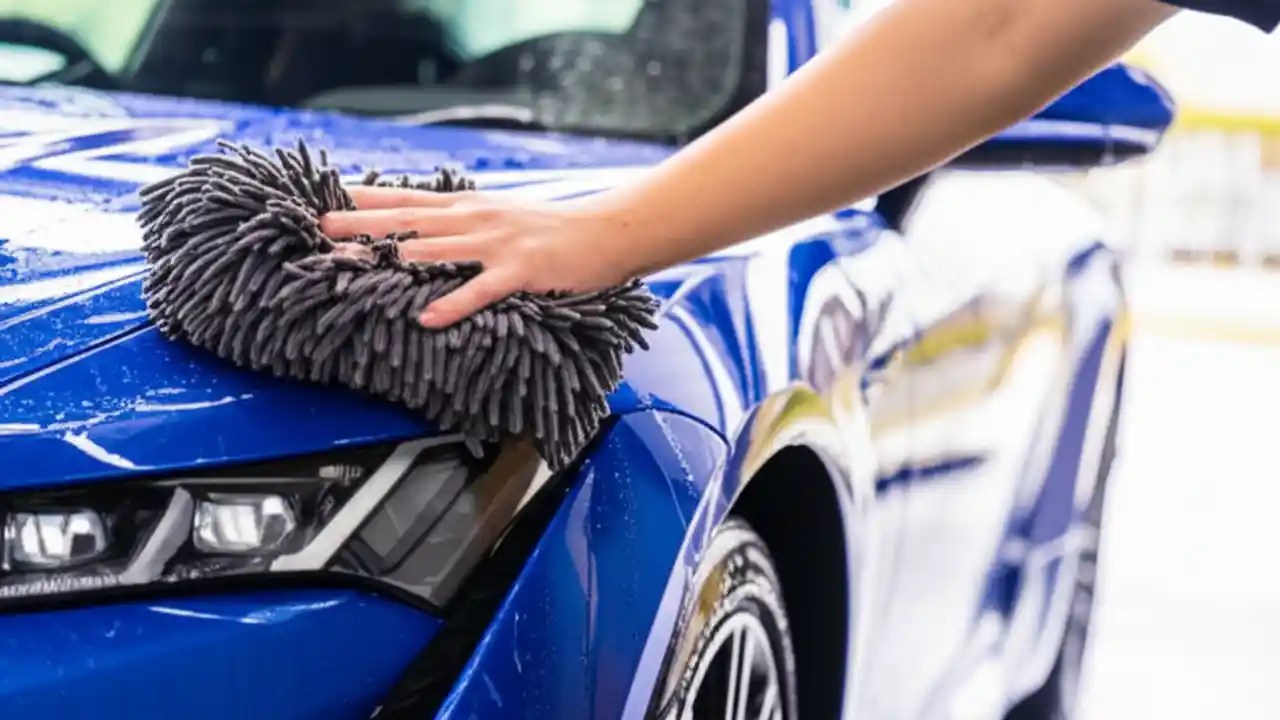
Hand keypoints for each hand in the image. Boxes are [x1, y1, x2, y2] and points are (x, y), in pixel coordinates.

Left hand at [319, 187, 636, 327]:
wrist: (605, 231)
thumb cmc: (554, 228)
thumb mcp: (502, 215)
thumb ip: (465, 222)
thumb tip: (427, 229)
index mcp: (469, 207)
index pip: (407, 197)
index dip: (366, 198)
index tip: (327, 197)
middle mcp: (476, 219)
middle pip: (410, 219)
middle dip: (364, 223)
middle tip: (323, 227)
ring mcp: (497, 244)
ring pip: (438, 247)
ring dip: (397, 255)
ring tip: (360, 263)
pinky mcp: (520, 270)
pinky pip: (480, 289)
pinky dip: (452, 303)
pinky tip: (427, 316)